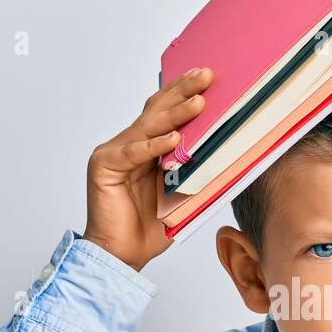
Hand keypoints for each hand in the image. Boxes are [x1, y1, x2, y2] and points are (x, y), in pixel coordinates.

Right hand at [82, 67, 212, 272]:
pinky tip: (174, 138)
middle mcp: (128, 145)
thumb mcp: (183, 193)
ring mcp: (113, 153)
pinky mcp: (104, 167)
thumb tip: (228, 152)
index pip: (165, 114)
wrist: (123, 255)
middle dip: (182, 92)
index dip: (184, 95)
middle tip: (206, 76)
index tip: (208, 78)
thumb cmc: (151, 227)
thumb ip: (195, 170)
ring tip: (199, 102)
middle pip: (156, 111)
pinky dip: (154, 146)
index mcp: (145, 148)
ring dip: (175, 114)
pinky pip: (133, 152)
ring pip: (148, 127)